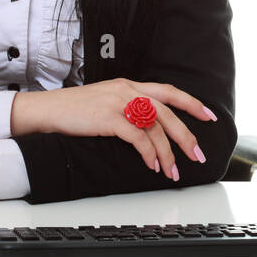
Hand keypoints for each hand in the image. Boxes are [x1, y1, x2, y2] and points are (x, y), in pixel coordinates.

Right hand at [26, 78, 214, 181]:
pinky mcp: (109, 118)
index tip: (208, 116)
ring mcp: (119, 103)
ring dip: (167, 153)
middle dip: (186, 136)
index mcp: (130, 85)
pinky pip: (138, 137)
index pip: (169, 92)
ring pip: (155, 128)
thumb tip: (147, 125)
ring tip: (173, 171)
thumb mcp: (106, 99)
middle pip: (168, 113)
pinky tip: (152, 165)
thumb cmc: (74, 109)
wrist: (48, 109)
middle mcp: (128, 90)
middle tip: (197, 155)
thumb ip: (127, 106)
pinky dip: (148, 153)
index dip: (191, 104)